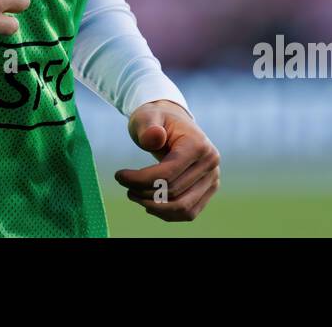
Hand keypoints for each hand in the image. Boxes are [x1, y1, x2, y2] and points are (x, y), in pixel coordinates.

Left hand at [114, 100, 219, 221]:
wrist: (174, 123)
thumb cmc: (157, 120)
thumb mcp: (147, 116)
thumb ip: (148, 126)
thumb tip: (154, 137)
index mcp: (198, 145)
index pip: (168, 173)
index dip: (140, 179)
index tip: (118, 176)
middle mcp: (211, 163)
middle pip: (173, 191)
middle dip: (143, 192)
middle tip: (125, 185)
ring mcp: (213, 178)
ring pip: (183, 207)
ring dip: (154, 207)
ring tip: (134, 195)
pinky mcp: (209, 190)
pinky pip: (189, 212)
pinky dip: (167, 213)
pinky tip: (148, 204)